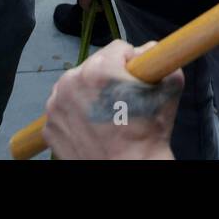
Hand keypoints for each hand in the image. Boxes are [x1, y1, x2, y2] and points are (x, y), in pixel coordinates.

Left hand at [43, 40, 181, 159]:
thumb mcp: (169, 88)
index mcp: (99, 69)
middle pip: (95, 65)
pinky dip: (77, 113)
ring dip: (90, 93)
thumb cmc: (148, 132)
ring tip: (107, 114)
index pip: (118, 49)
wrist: (127, 169)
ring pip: (77, 85)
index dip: (132, 63)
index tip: (136, 79)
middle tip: (122, 100)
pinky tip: (92, 127)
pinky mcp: (49, 125)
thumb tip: (149, 49)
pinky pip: (65, 107)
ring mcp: (56, 104)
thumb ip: (160, 58)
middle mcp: (71, 81)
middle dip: (109, 78)